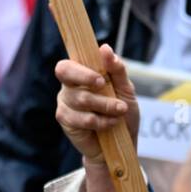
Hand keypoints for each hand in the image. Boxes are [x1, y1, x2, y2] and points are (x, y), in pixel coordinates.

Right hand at [54, 44, 138, 165]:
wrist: (123, 144)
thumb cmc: (123, 112)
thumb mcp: (125, 89)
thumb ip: (117, 69)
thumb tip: (104, 48)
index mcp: (81, 72)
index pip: (71, 61)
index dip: (82, 67)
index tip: (101, 78)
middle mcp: (68, 85)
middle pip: (65, 71)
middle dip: (86, 78)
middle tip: (104, 86)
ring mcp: (65, 103)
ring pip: (81, 98)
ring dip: (105, 105)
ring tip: (119, 111)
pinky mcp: (65, 120)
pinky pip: (82, 118)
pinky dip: (100, 121)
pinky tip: (109, 124)